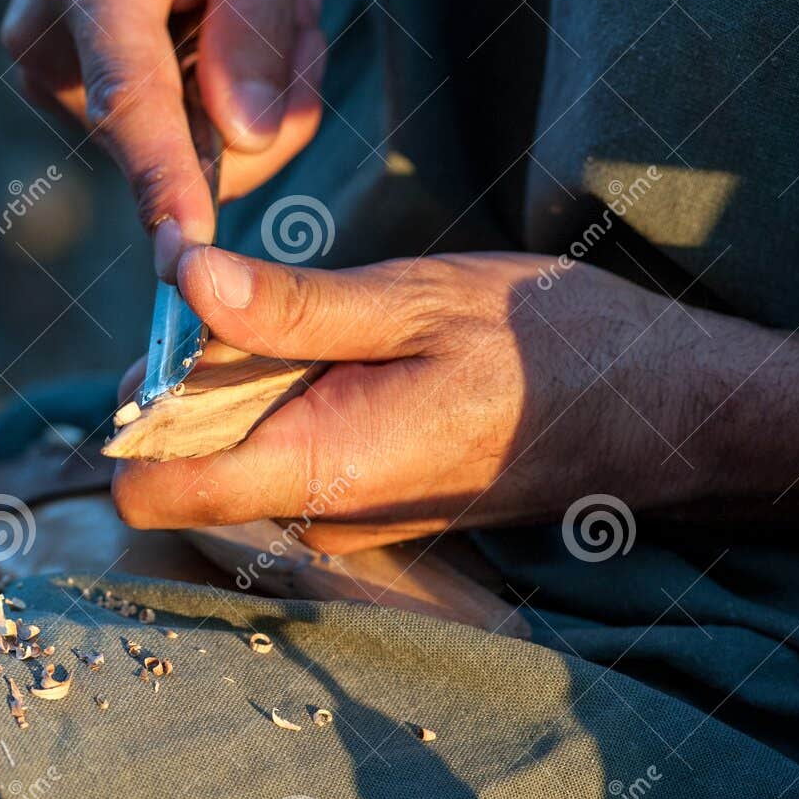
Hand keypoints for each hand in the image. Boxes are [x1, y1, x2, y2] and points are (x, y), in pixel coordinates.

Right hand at [1, 0, 325, 275]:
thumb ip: (258, 25)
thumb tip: (247, 139)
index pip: (134, 101)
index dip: (165, 182)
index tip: (185, 255)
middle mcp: (52, 42)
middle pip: (180, 140)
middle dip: (266, 99)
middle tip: (301, 2)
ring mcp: (50, 74)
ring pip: (182, 144)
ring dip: (248, 89)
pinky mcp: (65, 91)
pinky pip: (164, 130)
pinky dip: (215, 92)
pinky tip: (223, 19)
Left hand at [112, 248, 770, 552]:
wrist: (664, 414)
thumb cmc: (550, 349)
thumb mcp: (414, 300)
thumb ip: (289, 307)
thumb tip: (181, 281)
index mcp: (318, 466)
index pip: (151, 492)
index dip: (134, 413)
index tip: (177, 332)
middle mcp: (321, 514)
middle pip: (186, 463)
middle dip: (193, 381)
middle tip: (262, 299)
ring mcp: (348, 517)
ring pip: (240, 453)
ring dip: (251, 383)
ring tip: (328, 321)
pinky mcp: (373, 502)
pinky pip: (293, 453)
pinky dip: (295, 398)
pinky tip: (358, 352)